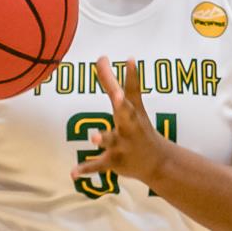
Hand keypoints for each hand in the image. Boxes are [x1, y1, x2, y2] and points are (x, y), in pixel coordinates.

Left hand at [74, 58, 170, 189]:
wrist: (158, 163)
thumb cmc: (142, 129)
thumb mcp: (136, 107)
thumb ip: (129, 83)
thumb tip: (124, 57)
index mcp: (131, 111)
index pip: (122, 90)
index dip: (116, 76)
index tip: (109, 58)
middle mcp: (129, 127)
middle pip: (125, 113)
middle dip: (122, 105)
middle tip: (118, 96)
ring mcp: (123, 145)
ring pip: (111, 141)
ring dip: (103, 138)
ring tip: (94, 138)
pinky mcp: (115, 162)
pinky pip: (99, 166)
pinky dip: (86, 169)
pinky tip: (73, 172)